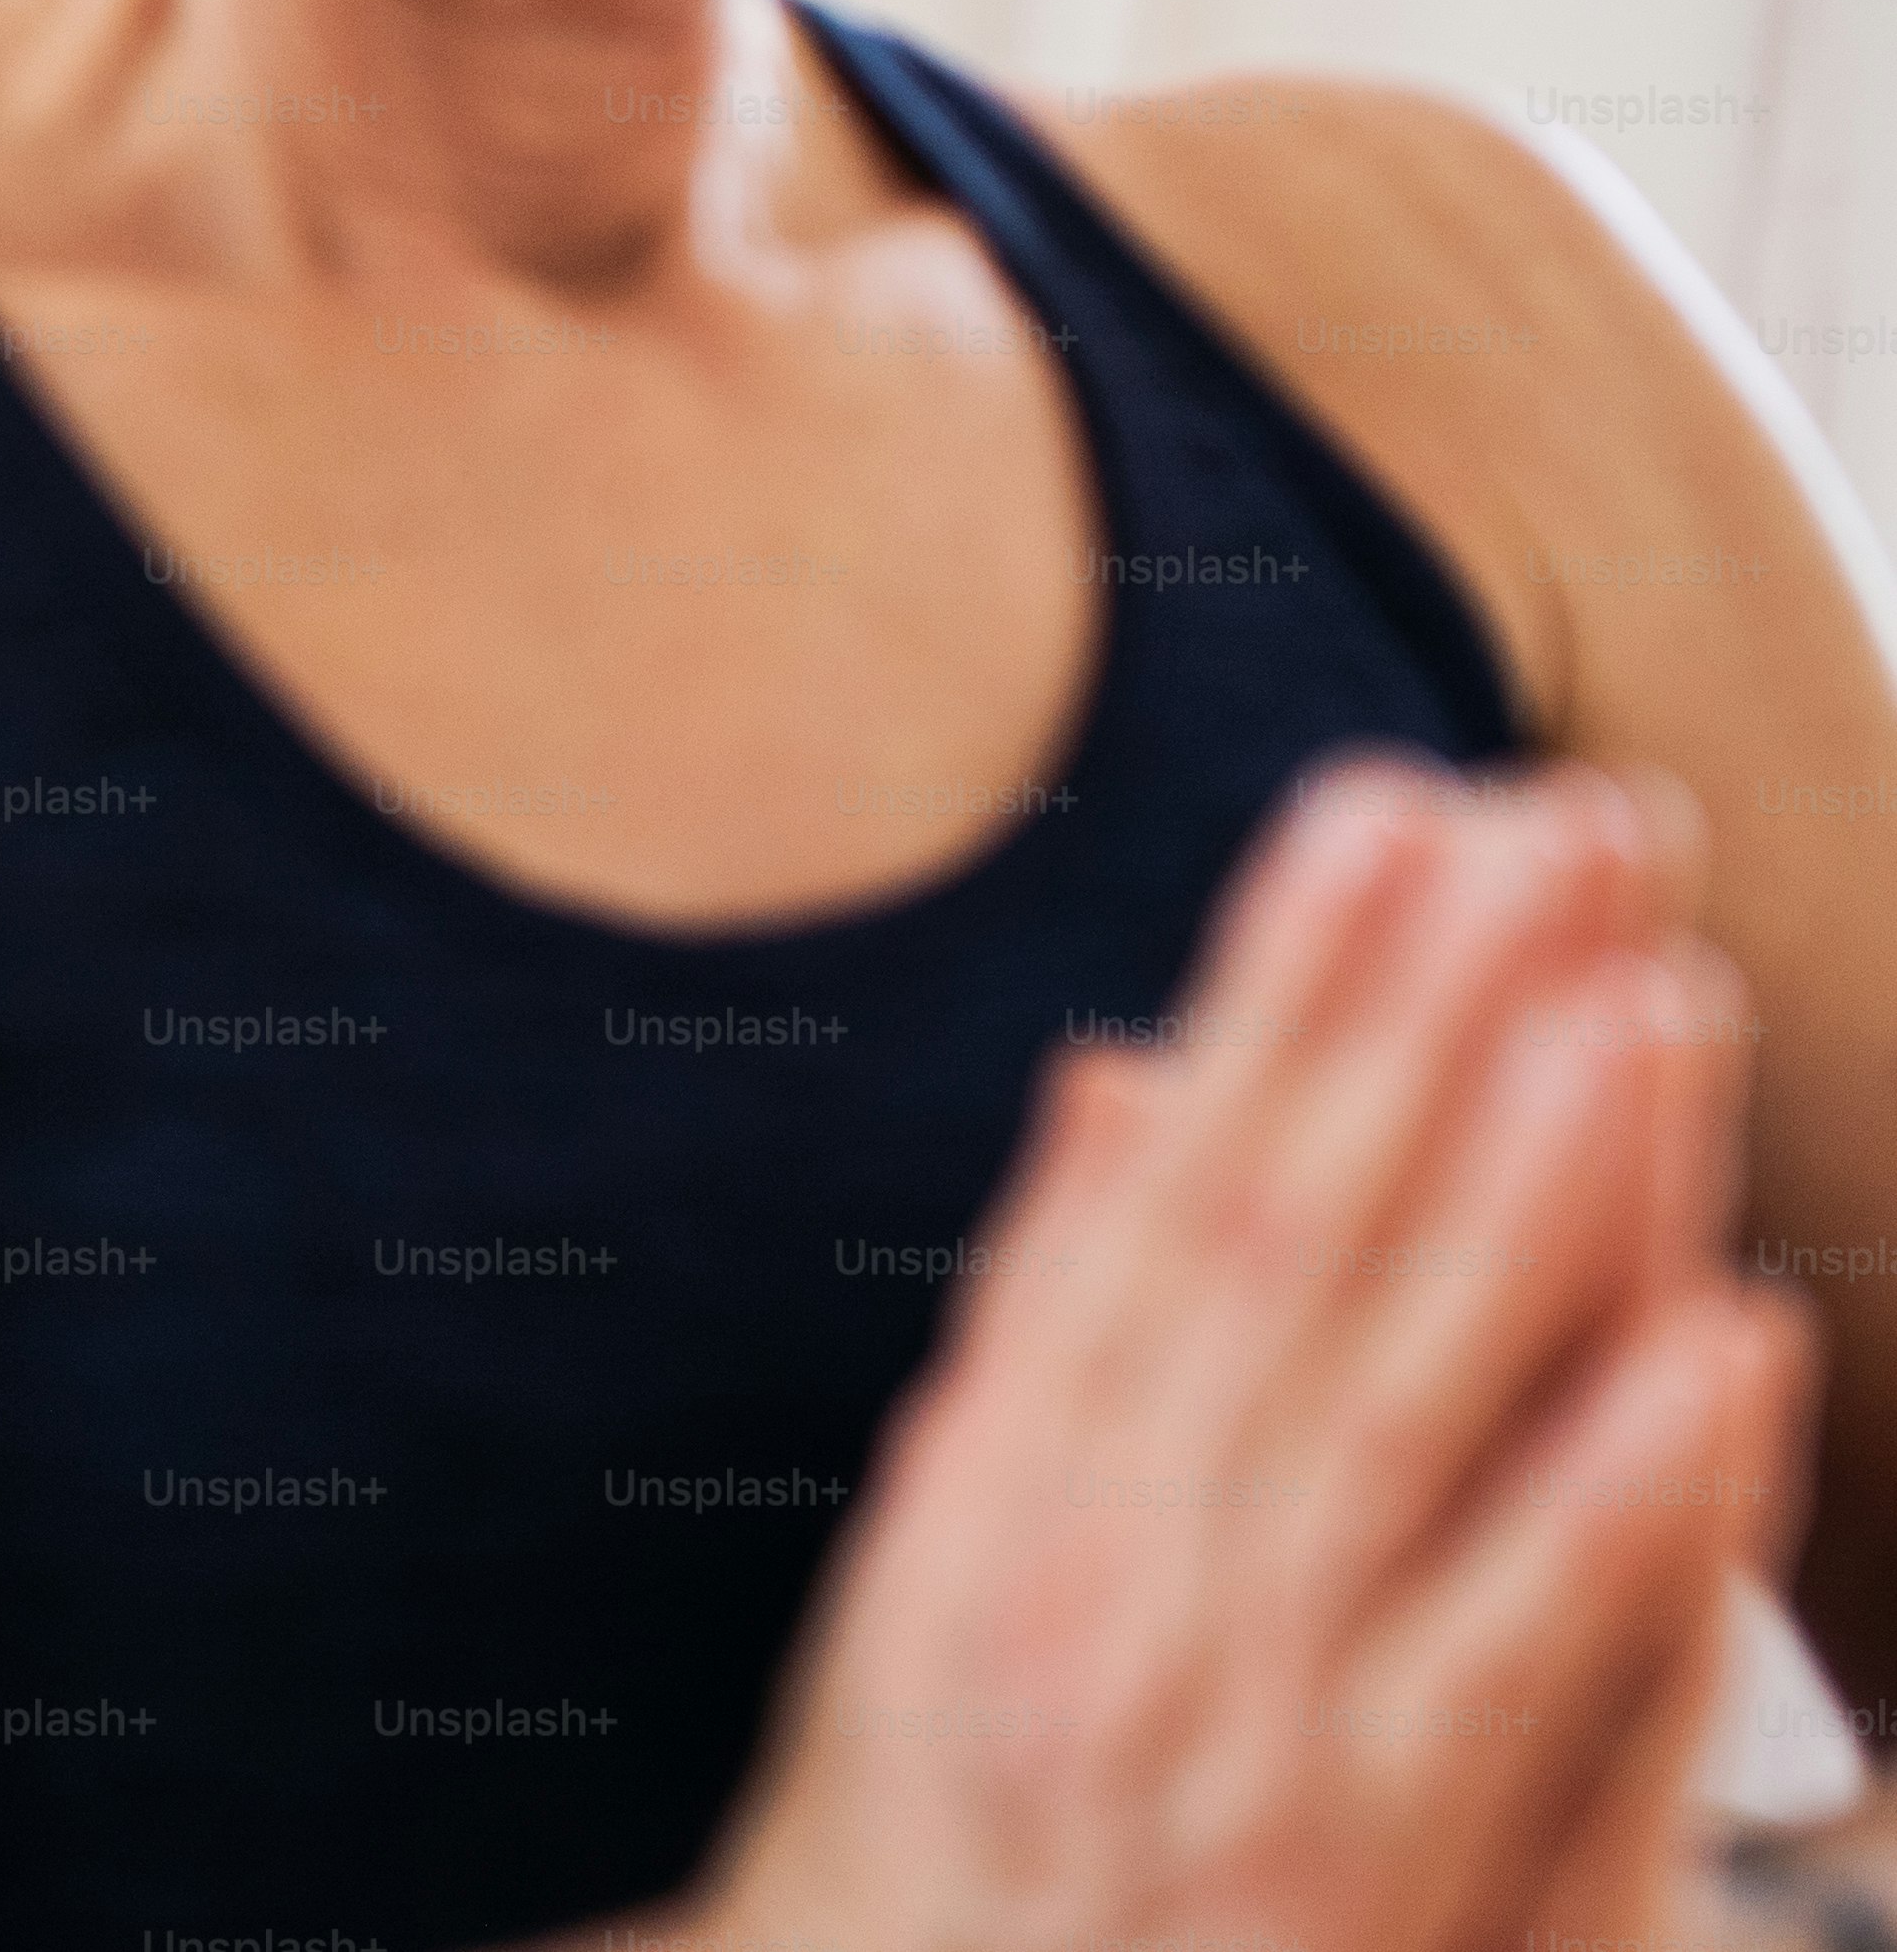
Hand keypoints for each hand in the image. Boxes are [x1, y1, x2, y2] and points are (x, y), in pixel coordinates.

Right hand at [674, 761, 1808, 1951]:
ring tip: (1640, 994)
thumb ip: (1050, 1315)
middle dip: (1428, 1020)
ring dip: (1533, 1193)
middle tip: (1551, 820)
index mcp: (1002, 1482)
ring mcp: (1234, 1705)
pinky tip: (1727, 1340)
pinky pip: (1518, 1651)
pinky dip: (1625, 1493)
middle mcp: (1101, 1564)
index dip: (1287, 990)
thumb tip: (1130, 1079)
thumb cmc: (928, 1841)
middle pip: (1290, 1247)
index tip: (1383, 807)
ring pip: (1401, 1399)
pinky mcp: (1357, 1850)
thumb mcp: (934, 1559)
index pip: (1175, 1185)